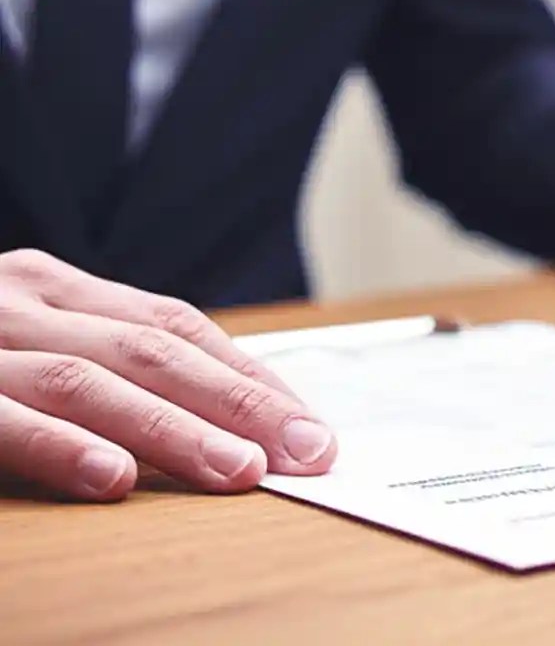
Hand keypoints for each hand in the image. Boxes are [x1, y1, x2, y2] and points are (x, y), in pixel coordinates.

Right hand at [0, 250, 335, 500]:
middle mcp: (22, 306)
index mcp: (56, 291)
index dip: (247, 377)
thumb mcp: (30, 341)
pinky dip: (62, 447)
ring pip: (87, 381)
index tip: (310, 428)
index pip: (175, 327)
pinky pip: (4, 422)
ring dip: (174, 429)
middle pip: (150, 351)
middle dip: (238, 403)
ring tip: (242, 470)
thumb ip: (109, 362)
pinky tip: (115, 477)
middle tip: (305, 453)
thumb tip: (229, 420)